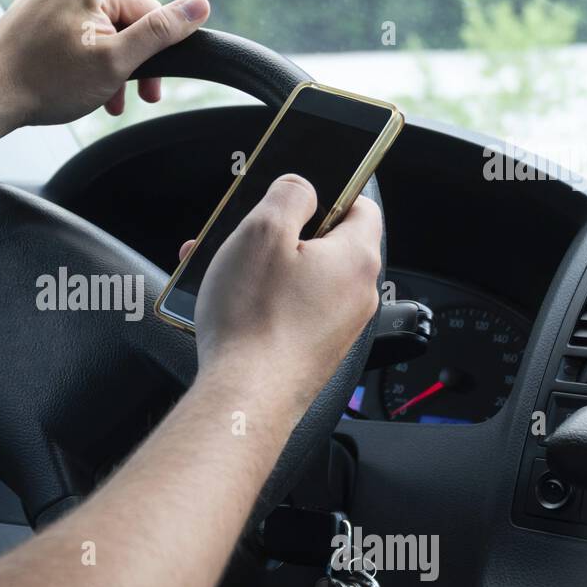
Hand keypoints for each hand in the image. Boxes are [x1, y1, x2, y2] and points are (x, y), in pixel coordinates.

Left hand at [0, 0, 209, 130]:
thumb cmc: (47, 83)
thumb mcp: (116, 61)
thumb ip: (160, 33)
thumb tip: (200, 6)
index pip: (147, 11)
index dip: (158, 54)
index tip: (154, 91)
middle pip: (122, 19)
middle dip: (130, 63)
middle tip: (132, 99)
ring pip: (97, 28)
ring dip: (108, 66)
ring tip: (104, 99)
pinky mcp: (32, 11)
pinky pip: (72, 31)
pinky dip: (83, 58)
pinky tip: (79, 86)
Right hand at [182, 175, 381, 412]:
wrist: (244, 398)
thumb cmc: (254, 320)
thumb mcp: (263, 231)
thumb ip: (289, 194)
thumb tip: (303, 188)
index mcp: (356, 257)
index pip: (361, 204)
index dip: (328, 191)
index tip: (296, 194)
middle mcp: (357, 294)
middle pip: (327, 243)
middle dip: (283, 233)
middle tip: (244, 235)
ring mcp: (338, 327)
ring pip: (304, 279)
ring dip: (266, 268)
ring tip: (224, 271)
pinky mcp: (315, 352)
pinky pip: (293, 311)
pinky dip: (266, 301)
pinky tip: (232, 305)